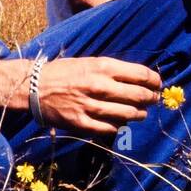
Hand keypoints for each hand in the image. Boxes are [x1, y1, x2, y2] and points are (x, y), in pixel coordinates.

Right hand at [36, 56, 161, 133]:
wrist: (34, 86)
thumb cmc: (64, 71)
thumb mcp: (90, 62)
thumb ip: (113, 70)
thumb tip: (138, 78)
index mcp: (103, 67)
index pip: (140, 74)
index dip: (154, 81)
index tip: (157, 84)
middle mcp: (99, 86)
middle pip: (138, 95)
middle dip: (151, 98)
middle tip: (153, 100)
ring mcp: (91, 106)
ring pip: (128, 114)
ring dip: (139, 114)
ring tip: (141, 113)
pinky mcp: (81, 122)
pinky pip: (109, 128)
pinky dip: (119, 126)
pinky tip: (121, 123)